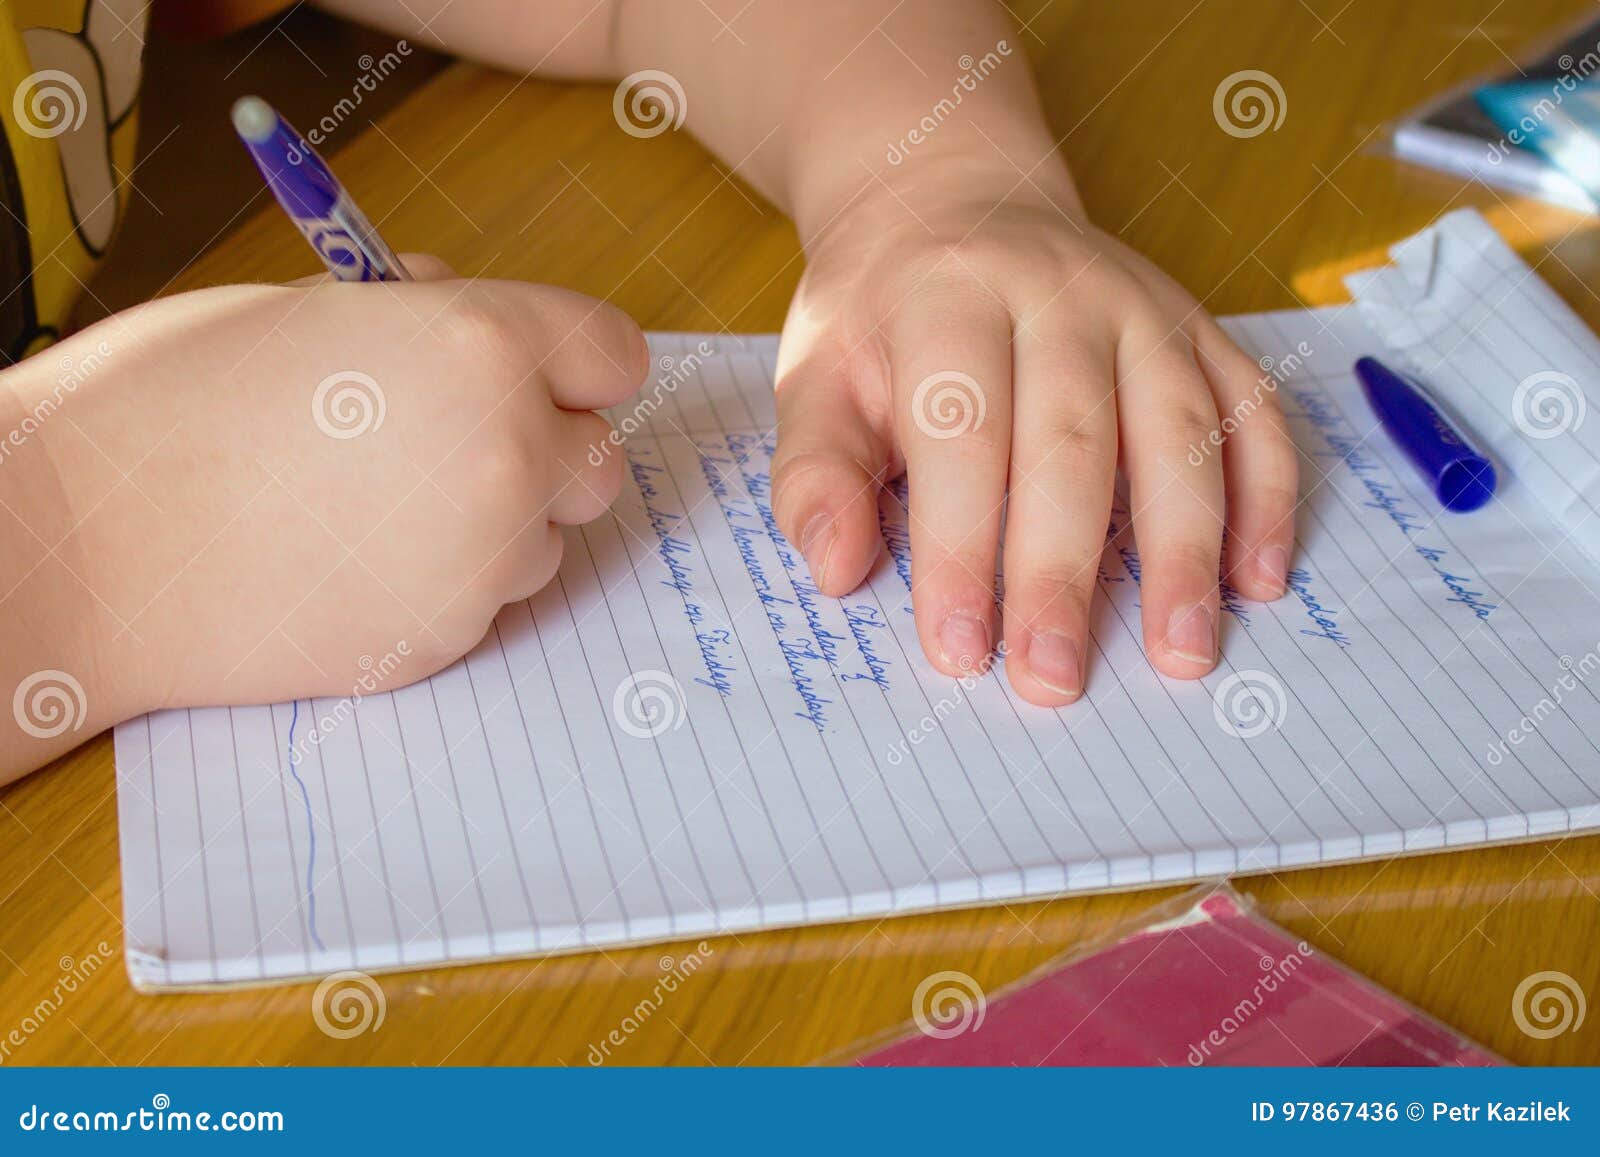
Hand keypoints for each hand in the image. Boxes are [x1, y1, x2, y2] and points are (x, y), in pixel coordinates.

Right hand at [10, 255, 644, 732]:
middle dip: (549, 450)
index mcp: (486, 347)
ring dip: (499, 526)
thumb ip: (424, 314)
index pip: (617, 355)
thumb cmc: (173, 399)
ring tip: (380, 508)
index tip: (542, 374)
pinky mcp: (444, 639)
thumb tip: (472, 312)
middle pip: (601, 461)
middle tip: (455, 443)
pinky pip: (485, 603)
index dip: (578, 364)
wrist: (83, 542)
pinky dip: (445, 585)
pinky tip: (352, 562)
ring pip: (547, 541)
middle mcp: (510, 456)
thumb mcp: (309, 307)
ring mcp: (483, 560)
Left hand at [770, 178, 1297, 705]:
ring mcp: (1143, 306)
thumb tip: (839, 571)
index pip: (962, 436)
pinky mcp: (1199, 326)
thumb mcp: (816, 373)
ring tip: (1182, 652)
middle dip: (1065, 571)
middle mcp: (1058, 292)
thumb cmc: (881, 313)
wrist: (954, 200)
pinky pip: (1252, 410)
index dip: (961, 547)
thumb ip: (818, 472)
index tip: (960, 651)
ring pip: (1179, 429)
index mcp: (949, 299)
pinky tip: (1258, 579)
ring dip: (1185, 549)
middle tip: (1056, 678)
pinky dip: (1267, 495)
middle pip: (1072, 442)